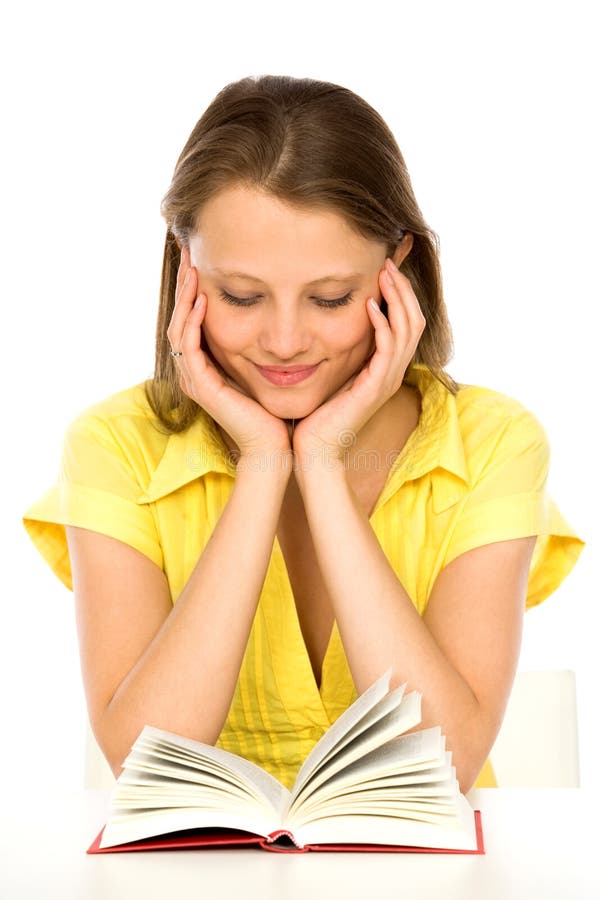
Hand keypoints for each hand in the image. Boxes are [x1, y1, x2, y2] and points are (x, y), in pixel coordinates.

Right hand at [167, 248, 293, 465]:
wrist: (273, 447)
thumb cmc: (272, 411)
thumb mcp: (262, 367)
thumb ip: (257, 344)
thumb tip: (270, 312)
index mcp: (203, 365)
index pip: (190, 318)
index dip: (192, 287)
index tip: (202, 256)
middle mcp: (192, 370)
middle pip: (179, 316)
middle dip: (184, 283)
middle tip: (189, 249)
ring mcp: (193, 379)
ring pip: (179, 327)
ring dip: (185, 295)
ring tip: (192, 266)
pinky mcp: (201, 387)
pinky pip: (189, 346)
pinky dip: (194, 321)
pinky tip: (202, 298)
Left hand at [292, 258, 425, 465]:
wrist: (316, 450)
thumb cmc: (319, 416)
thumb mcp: (334, 375)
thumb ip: (342, 352)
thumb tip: (331, 325)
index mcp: (385, 368)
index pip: (406, 324)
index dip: (400, 295)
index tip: (385, 269)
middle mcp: (392, 372)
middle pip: (414, 321)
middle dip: (403, 289)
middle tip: (389, 262)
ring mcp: (387, 380)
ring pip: (408, 330)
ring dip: (397, 299)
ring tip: (384, 274)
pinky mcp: (375, 388)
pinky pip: (388, 350)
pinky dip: (383, 325)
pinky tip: (370, 306)